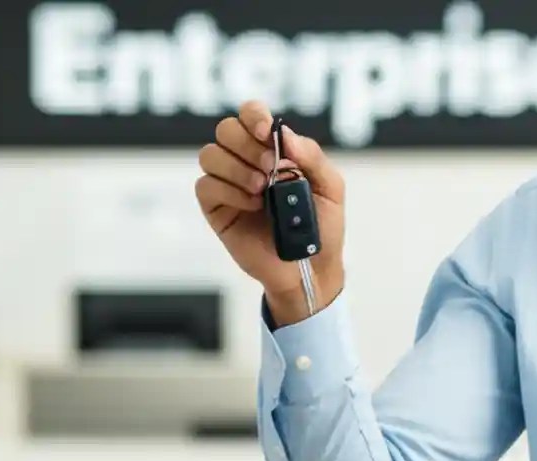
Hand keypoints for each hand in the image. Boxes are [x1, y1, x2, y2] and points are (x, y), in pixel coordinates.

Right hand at [195, 100, 346, 325]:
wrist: (309, 268)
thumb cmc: (321, 228)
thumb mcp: (331, 189)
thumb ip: (312, 156)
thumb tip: (285, 134)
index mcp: (273, 150)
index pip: (251, 115)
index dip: (253, 115)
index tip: (266, 132)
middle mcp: (246, 162)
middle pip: (225, 130)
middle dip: (246, 144)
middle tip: (269, 167)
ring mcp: (229, 185)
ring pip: (210, 154)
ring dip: (236, 168)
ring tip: (261, 190)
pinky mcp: (217, 209)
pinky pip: (206, 186)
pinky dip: (229, 191)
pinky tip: (251, 205)